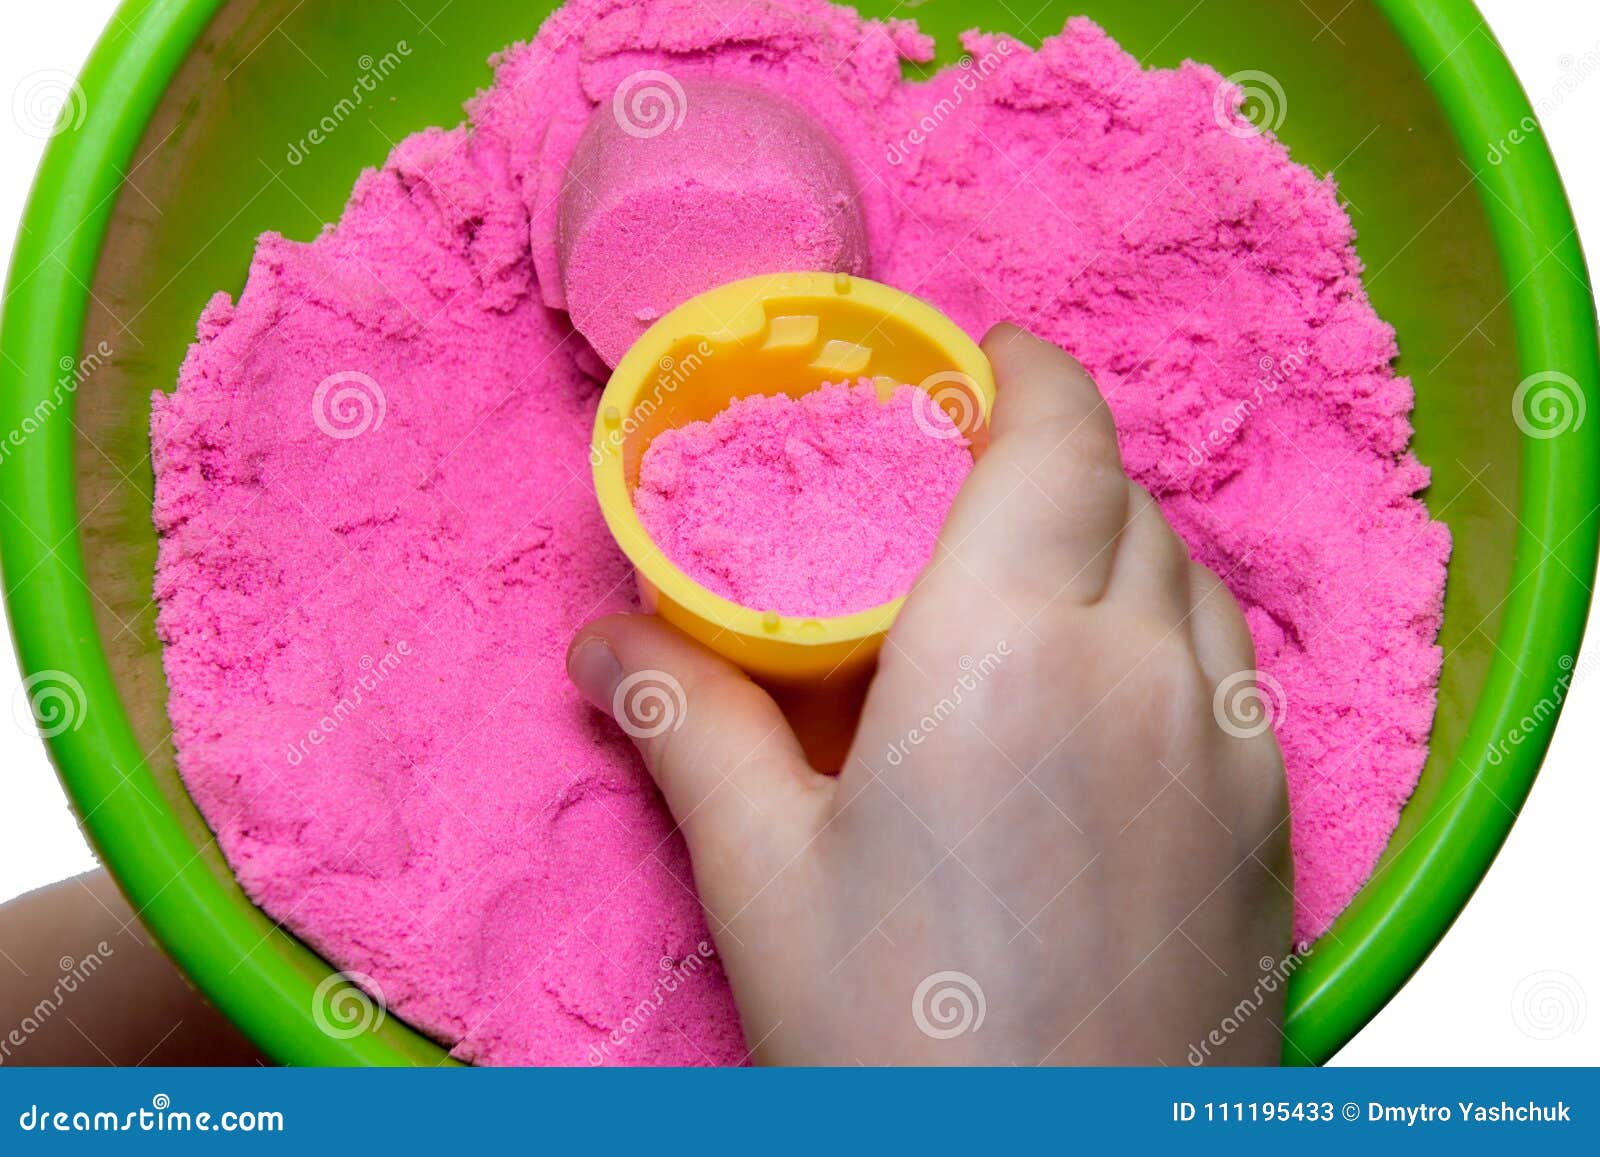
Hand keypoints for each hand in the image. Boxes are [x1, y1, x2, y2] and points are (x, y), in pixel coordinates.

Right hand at [567, 325, 1292, 1064]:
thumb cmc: (908, 1041)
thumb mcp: (764, 877)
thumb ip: (690, 725)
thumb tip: (605, 642)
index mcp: (1008, 647)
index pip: (1058, 437)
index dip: (1026, 373)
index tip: (980, 365)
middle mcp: (1142, 668)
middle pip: (1123, 495)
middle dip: (1053, 461)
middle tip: (968, 494)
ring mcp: (1228, 747)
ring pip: (1190, 575)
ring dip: (1119, 544)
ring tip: (1035, 588)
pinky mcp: (1270, 822)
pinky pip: (1230, 668)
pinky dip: (1173, 633)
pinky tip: (1108, 701)